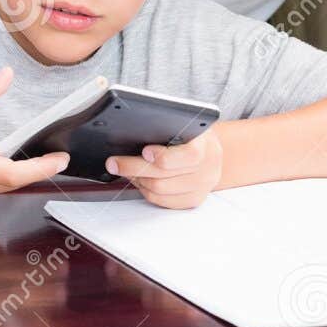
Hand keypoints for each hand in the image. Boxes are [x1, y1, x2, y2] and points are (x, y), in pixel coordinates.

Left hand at [106, 127, 222, 208]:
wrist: (211, 152)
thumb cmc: (194, 136)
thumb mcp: (187, 125)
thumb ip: (168, 128)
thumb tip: (135, 131)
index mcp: (206, 147)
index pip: (188, 156)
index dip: (164, 156)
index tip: (144, 151)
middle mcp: (207, 170)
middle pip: (164, 176)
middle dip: (133, 168)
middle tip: (114, 162)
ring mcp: (201, 188)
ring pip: (159, 191)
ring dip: (137, 180)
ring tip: (125, 169)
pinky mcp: (192, 200)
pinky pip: (162, 201)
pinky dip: (146, 191)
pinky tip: (139, 179)